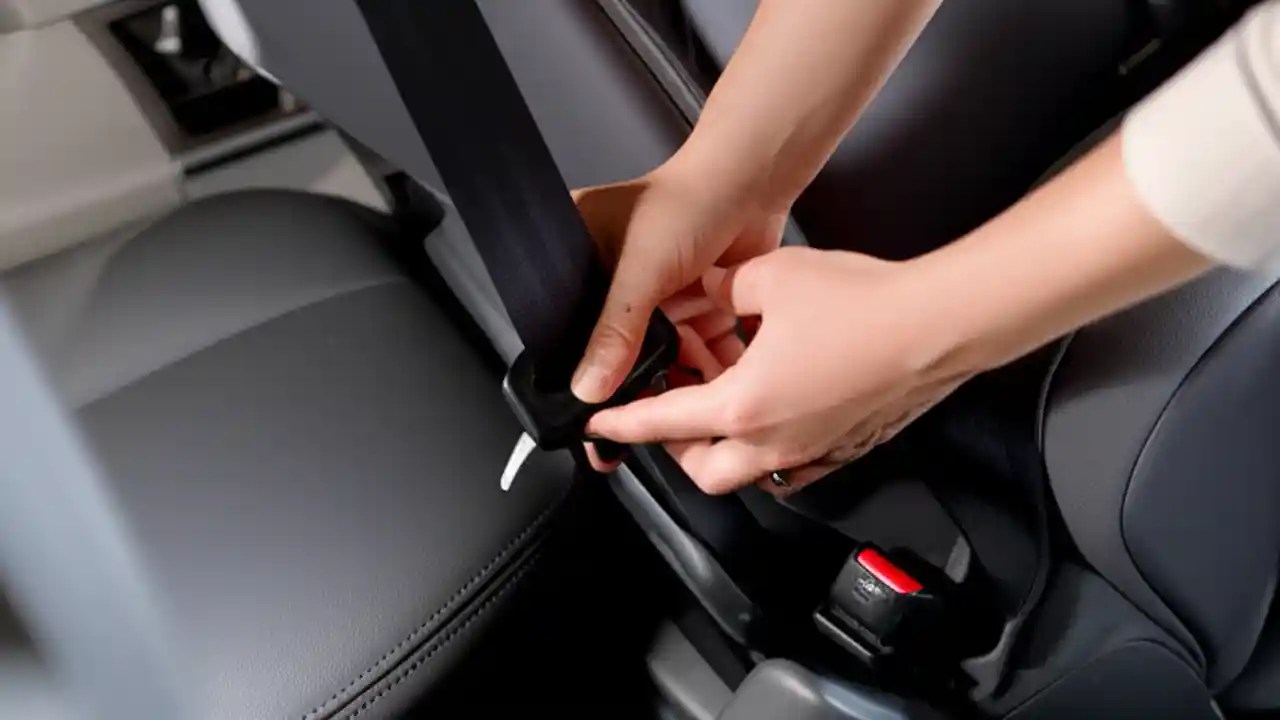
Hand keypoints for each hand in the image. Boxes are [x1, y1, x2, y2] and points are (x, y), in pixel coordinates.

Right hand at [570, 162, 786, 403]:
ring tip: (688, 361)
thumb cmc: (690, 200)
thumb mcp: (640, 272)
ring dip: (678, 359)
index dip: (580, 351)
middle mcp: (616, 272)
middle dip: (637, 360)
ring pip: (658, 345)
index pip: (567, 315)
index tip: (592, 381)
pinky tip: (712, 357)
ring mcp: (658, 288)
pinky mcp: (694, 300)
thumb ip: (614, 333)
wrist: (754, 184)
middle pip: (615, 336)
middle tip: (644, 380)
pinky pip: (693, 342)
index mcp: (580, 251)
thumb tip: (589, 385)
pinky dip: (705, 353)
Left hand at [586, 247, 973, 495]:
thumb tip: (712, 291)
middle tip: (669, 412)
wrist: (937, 324)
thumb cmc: (863, 305)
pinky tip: (777, 400)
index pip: (662, 422)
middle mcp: (774, 442)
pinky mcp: (844, 446)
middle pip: (702, 469)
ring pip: (748, 470)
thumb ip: (726, 289)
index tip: (602, 425)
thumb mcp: (771, 277)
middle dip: (675, 448)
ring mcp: (812, 450)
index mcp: (743, 406)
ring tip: (723, 398)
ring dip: (723, 445)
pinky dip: (768, 442)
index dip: (623, 422)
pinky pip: (791, 460)